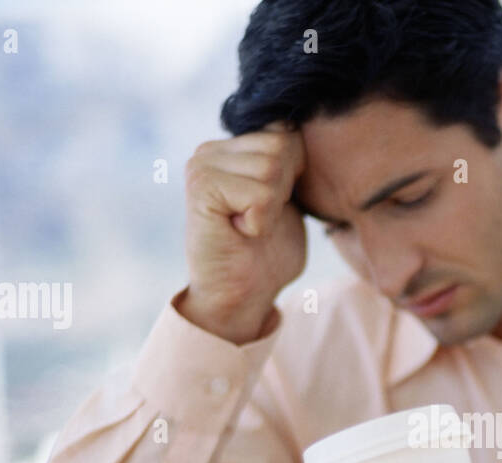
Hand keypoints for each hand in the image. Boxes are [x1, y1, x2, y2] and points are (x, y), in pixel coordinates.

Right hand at [181, 120, 306, 343]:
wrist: (241, 295)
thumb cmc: (266, 253)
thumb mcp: (286, 198)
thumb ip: (290, 161)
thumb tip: (299, 127)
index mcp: (231, 148)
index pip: (287, 132)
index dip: (294, 175)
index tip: (270, 208)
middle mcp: (210, 150)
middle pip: (283, 145)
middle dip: (284, 190)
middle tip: (258, 219)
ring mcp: (202, 166)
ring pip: (273, 169)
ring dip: (272, 209)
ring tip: (249, 226)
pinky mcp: (201, 188)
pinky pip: (261, 194)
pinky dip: (261, 222)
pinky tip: (240, 233)